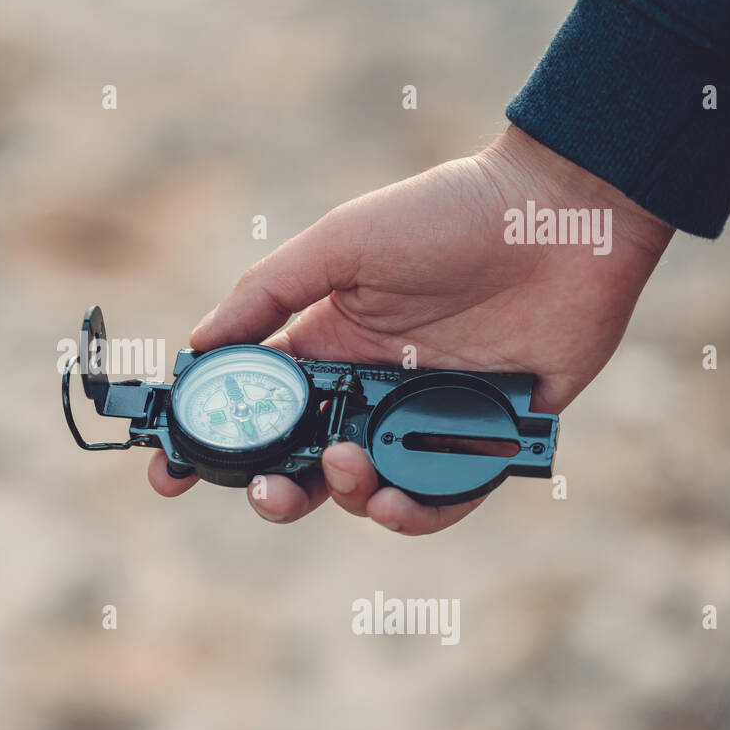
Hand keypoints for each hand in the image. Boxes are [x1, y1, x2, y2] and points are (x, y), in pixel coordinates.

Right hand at [148, 126, 674, 533]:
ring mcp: (422, 421)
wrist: (561, 218)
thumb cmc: (447, 217)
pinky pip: (440, 498)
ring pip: (363, 489)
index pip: (255, 408)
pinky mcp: (483, 442)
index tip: (169, 472)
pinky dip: (413, 511)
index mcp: (326, 347)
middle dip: (270, 489)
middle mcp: (367, 392)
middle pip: (302, 463)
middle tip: (264, 491)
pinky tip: (392, 499)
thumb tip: (196, 346)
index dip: (209, 443)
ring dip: (341, 494)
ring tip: (348, 466)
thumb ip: (267, 294)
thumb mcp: (341, 245)